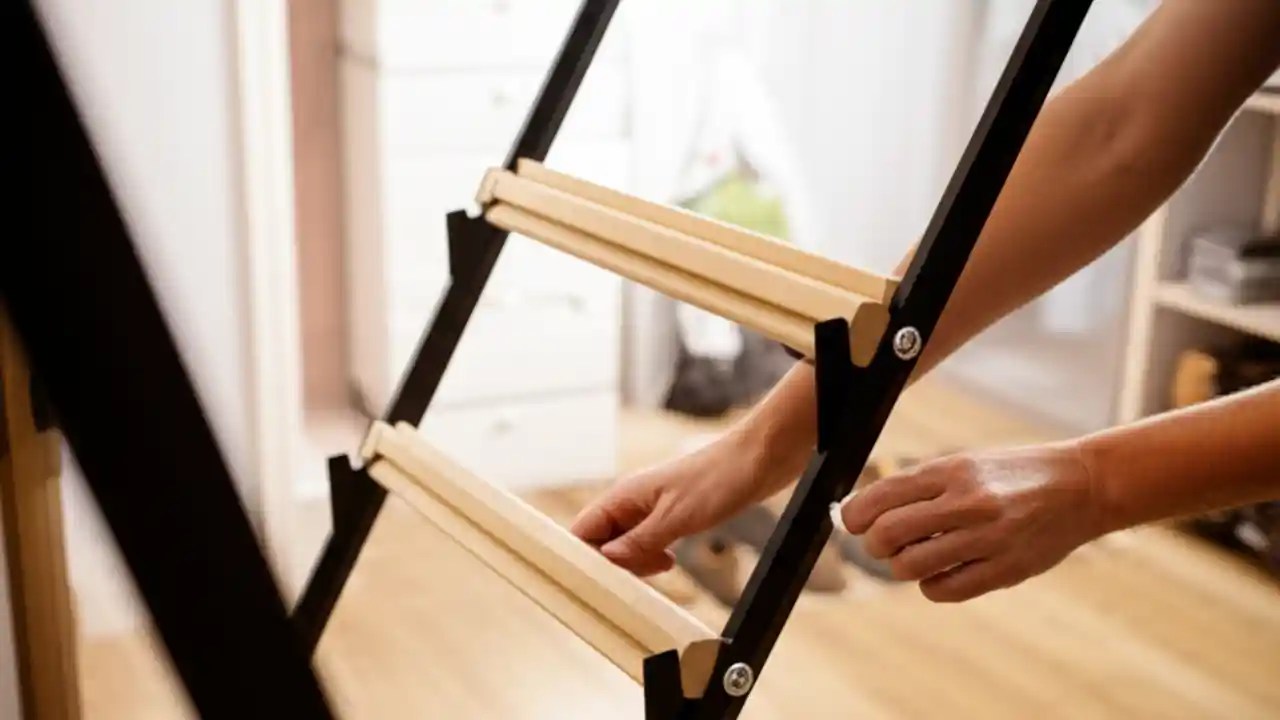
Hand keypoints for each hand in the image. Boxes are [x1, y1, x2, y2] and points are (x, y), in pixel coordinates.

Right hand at [571, 425, 801, 575]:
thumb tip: (607, 561)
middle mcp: (631, 500)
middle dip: (615, 564)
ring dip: (636, 561)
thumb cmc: (718, 479)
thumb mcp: (676, 519)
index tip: (600, 582)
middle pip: (602, 540)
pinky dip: (652, 555)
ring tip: (661, 566)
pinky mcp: (671, 514)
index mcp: (623, 495)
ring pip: (625, 543)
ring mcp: (650, 507)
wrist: (759, 459)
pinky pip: (647, 540)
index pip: (583, 531)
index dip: (586, 557)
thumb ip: (638, 542)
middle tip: (640, 577)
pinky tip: (669, 561)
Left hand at [838, 442, 1103, 601]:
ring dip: (901, 566)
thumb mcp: (965, 463)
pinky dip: (930, 585)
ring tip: (914, 555)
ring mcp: (987, 538)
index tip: (852, 522)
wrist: (1082, 485)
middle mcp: (967, 503)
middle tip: (882, 543)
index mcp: (952, 470)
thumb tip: (860, 512)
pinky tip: (940, 571)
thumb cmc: (1012, 474)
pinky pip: (944, 590)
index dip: (854, 515)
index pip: (880, 497)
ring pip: (910, 566)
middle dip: (874, 544)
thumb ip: (918, 487)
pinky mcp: (1006, 570)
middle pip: (887, 535)